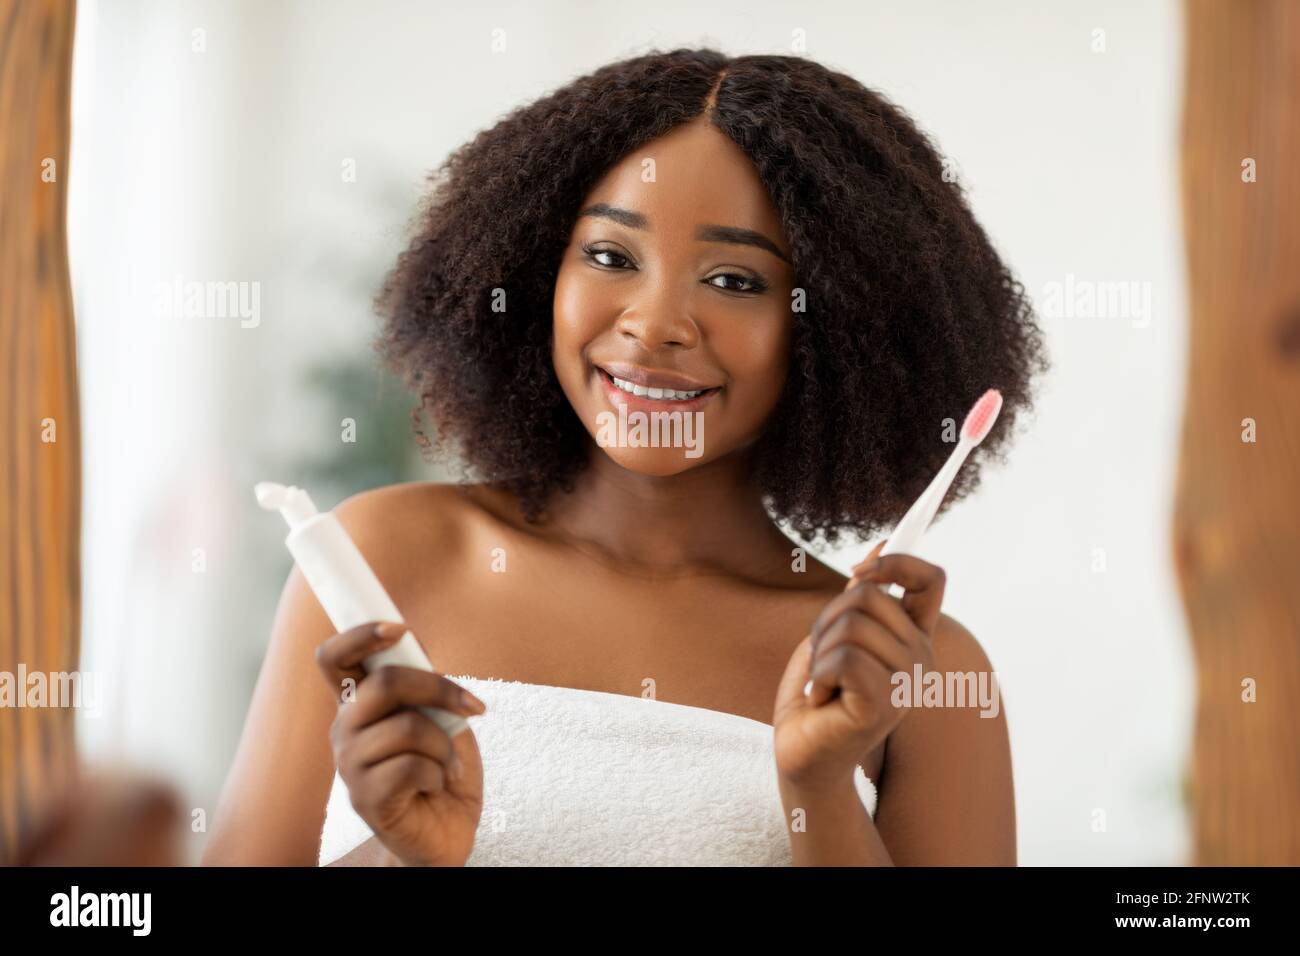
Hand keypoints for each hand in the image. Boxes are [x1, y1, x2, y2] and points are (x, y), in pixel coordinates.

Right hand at [315, 622, 486, 865]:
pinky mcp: (366, 799)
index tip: (398, 628)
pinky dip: (440, 773)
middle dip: (440, 688)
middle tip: (473, 707)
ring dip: (445, 744)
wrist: (446, 831)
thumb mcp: (439, 714)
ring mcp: (349, 766)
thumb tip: (411, 642)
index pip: (333, 658)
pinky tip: (437, 785)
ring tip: (448, 764)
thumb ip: (421, 682)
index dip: (359, 634)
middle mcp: (344, 730)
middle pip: (385, 683)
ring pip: (408, 727)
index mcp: (358, 704)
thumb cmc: (441, 768)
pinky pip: (413, 767)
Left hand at [772, 544, 945, 790]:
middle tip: (823, 659)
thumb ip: (861, 595)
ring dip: (820, 652)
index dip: (896, 562)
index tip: (859, 571)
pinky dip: (818, 676)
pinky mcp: (884, 705)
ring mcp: (907, 683)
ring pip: (852, 626)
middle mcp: (921, 658)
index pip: (930, 579)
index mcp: (913, 637)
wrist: (801, 750)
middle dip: (827, 619)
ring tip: (823, 683)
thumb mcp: (836, 632)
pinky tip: (821, 700)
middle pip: (868, 595)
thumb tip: (884, 541)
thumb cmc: (817, 691)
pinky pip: (844, 659)